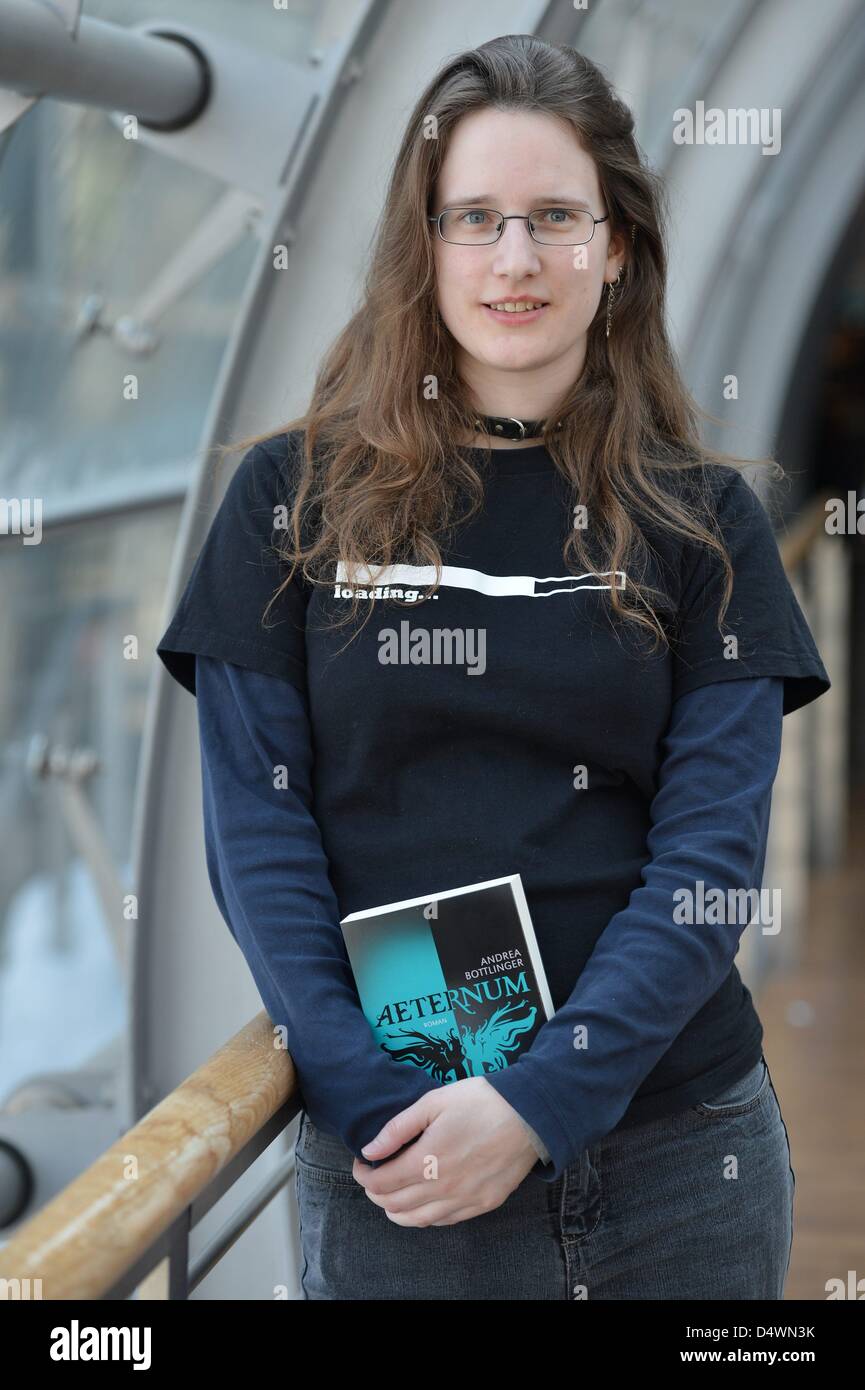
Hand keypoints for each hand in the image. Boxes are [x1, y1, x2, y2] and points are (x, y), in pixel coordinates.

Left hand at [351, 1076, 539, 1225]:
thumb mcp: (433, 1102)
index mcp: (427, 1160)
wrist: (529, 1114)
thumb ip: (397, 1128)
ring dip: (396, 1211)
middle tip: (373, 1177)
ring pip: (418, 1221)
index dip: (364, 1176)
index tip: (362, 1163)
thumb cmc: (479, 1101)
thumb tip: (369, 1150)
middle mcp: (443, 1187)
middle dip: (375, 1194)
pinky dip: (425, 1216)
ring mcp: (465, 1200)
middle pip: (394, 1205)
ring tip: (391, 1195)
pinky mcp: (484, 1204)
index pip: (381, 1183)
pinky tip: (423, 1202)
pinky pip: (445, 1221)